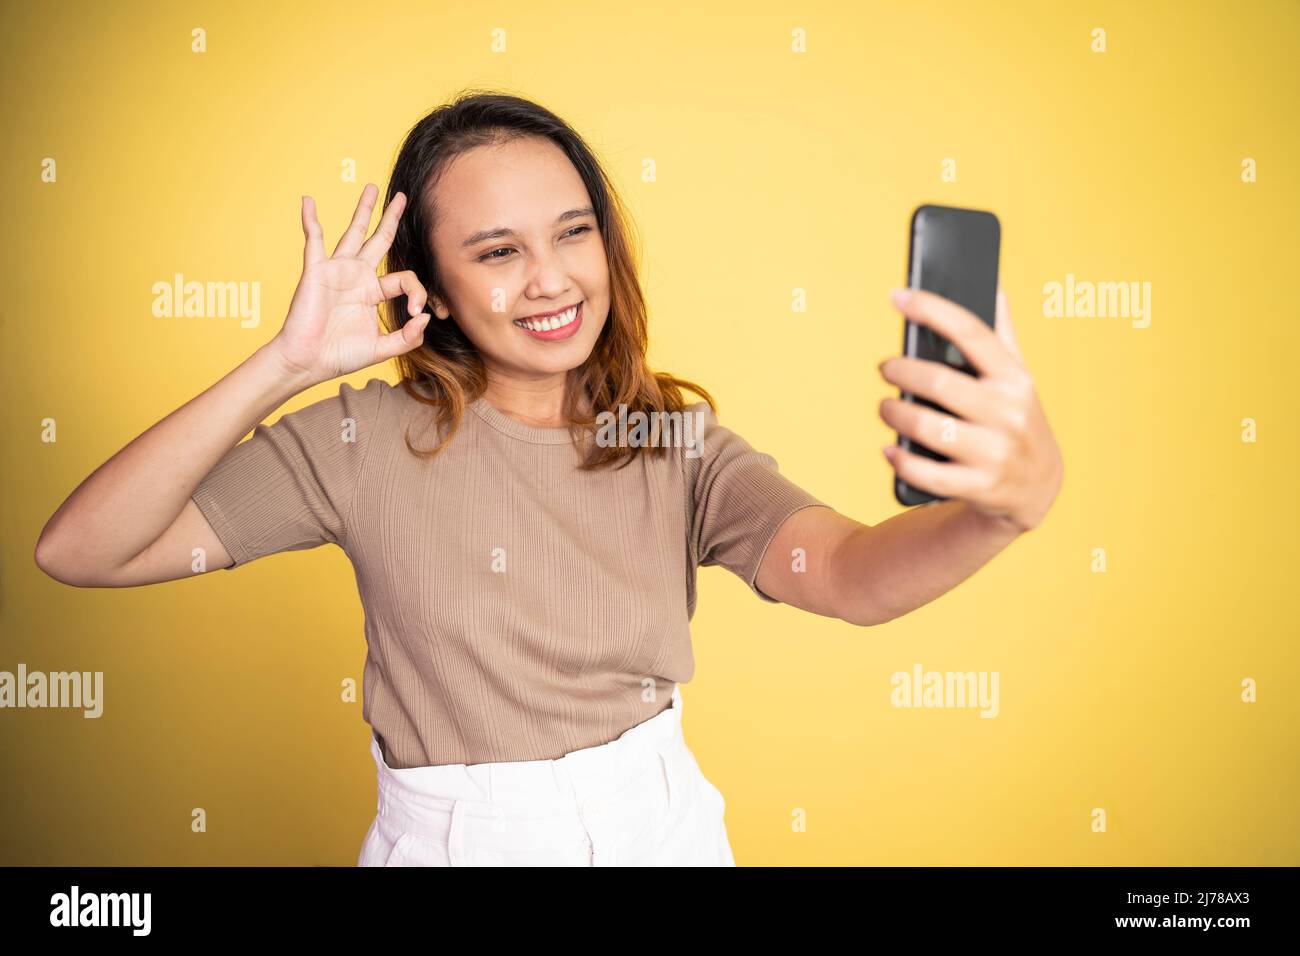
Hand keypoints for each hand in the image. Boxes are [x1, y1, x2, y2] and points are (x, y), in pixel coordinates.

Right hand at [269, 183, 430, 385]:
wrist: (308, 361)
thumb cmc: (340, 355)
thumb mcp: (382, 348)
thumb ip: (407, 337)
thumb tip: (425, 318)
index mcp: (373, 292)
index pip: (404, 278)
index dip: (417, 292)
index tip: (416, 313)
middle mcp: (357, 277)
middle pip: (380, 240)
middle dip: (391, 219)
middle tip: (402, 197)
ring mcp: (337, 271)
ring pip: (353, 233)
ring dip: (363, 210)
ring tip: (371, 188)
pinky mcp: (317, 271)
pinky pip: (313, 240)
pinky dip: (310, 219)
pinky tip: (308, 201)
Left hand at [878, 286, 1063, 532]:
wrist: (1039, 487)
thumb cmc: (1016, 418)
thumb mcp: (1018, 376)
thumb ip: (1003, 332)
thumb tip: (993, 283)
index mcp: (1015, 377)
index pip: (971, 333)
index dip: (932, 310)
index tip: (898, 296)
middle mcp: (1008, 412)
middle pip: (940, 383)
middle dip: (902, 372)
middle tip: (885, 368)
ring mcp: (995, 452)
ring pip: (930, 428)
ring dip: (896, 414)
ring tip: (885, 406)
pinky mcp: (980, 486)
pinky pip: (928, 473)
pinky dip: (902, 459)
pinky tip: (890, 449)